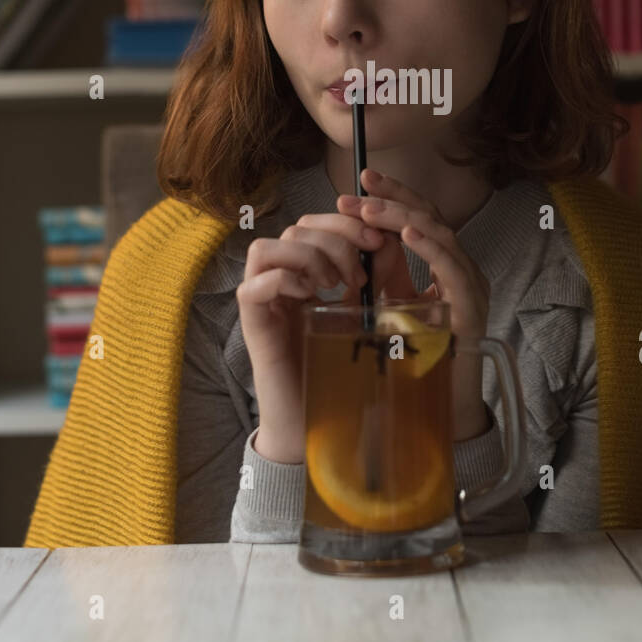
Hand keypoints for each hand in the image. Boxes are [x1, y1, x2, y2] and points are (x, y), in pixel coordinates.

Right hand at [235, 209, 385, 458]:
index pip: (314, 223)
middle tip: (359, 273)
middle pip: (294, 228)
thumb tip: (389, 240)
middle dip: (334, 239)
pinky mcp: (252, 325)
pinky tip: (311, 298)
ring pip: (265, 248)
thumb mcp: (362, 311)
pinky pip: (254, 286)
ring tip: (335, 286)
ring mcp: (261, 301)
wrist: (317, 420)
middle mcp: (278, 281)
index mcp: (303, 273)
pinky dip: (285, 282)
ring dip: (308, 258)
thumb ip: (372, 275)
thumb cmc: (340, 367)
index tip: (376, 240)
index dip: (345, 221)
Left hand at [336, 168, 490, 438]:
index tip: (362, 180)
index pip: (421, 219)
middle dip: (393, 202)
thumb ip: (382, 271)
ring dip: (403, 219)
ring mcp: (471, 288)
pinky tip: (408, 235)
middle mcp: (462, 271)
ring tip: (371, 211)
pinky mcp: (472, 310)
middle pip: (432, 219)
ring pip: (442, 237)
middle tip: (356, 194)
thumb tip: (358, 235)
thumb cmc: (416, 360)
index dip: (395, 196)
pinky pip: (454, 270)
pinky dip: (431, 249)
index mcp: (445, 267)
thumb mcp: (392, 305)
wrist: (441, 411)